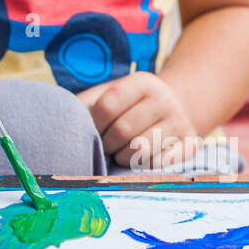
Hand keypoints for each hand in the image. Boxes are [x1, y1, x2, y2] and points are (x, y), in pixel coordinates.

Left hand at [79, 72, 197, 168]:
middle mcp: (165, 99)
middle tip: (105, 147)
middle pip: (123, 131)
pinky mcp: (190, 145)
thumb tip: (58, 118)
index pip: (108, 105)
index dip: (94, 123)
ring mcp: (180, 122)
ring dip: (122, 158)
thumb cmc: (133, 105)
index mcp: (142, 82)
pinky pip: (158, 165)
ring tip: (120, 154)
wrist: (178, 106)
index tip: (93, 130)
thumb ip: (88, 103)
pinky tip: (140, 160)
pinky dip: (143, 167)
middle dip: (107, 145)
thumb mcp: (114, 93)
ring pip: (140, 152)